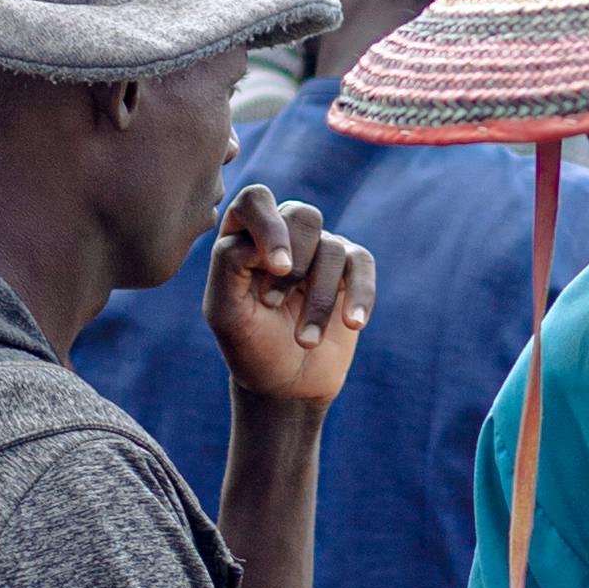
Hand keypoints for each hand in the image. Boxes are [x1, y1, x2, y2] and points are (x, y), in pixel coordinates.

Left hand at [203, 188, 372, 421]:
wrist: (285, 386)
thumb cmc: (248, 346)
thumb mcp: (225, 311)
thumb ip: (228, 264)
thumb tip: (260, 238)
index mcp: (245, 237)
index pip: (256, 200)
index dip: (269, 225)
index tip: (276, 267)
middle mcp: (285, 236)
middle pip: (303, 215)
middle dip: (296, 264)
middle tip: (274, 305)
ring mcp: (321, 251)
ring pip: (333, 248)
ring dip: (318, 300)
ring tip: (305, 341)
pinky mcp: (351, 272)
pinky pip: (363, 265)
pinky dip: (360, 294)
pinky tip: (352, 324)